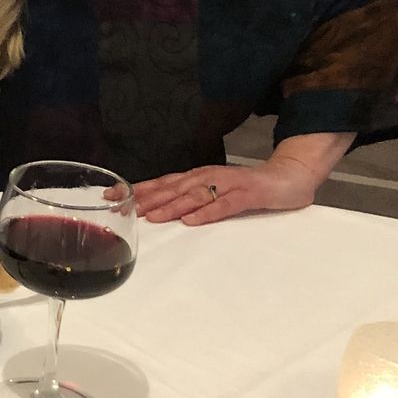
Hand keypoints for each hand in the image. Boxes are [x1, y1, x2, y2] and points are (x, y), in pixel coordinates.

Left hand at [132, 132, 353, 224]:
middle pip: (172, 188)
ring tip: (152, 217)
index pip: (160, 183)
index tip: (108, 196)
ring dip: (172, 206)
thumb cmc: (246, 187)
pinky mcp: (248, 194)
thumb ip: (188, 197)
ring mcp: (227, 184)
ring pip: (195, 195)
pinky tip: (192, 221)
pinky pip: (225, 204)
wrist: (289, 176)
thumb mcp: (212, 190)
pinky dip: (207, 212)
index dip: (134, 190)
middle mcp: (207, 177)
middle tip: (122, 208)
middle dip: (145, 198)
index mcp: (196, 177)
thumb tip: (154, 209)